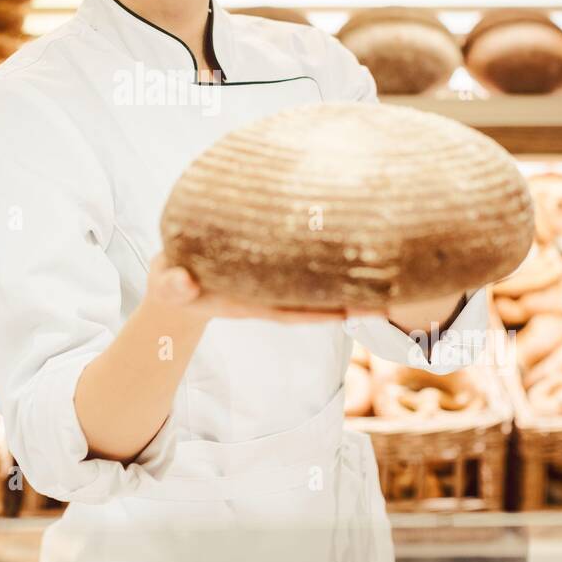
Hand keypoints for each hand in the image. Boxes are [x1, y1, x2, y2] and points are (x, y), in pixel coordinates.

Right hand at [146, 252, 382, 324]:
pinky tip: (362, 248)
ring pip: (319, 284)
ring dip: (352, 284)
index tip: (348, 313)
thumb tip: (179, 284)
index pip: (286, 309)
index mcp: (246, 301)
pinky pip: (311, 264)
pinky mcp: (276, 264)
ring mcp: (274, 282)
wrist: (178, 279)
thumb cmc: (174, 281)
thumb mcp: (168, 284)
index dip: (317, 312)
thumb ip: (171, 285)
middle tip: (390, 298)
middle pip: (315, 299)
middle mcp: (268, 294)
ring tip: (393, 277)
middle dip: (349, 301)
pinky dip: (336, 261)